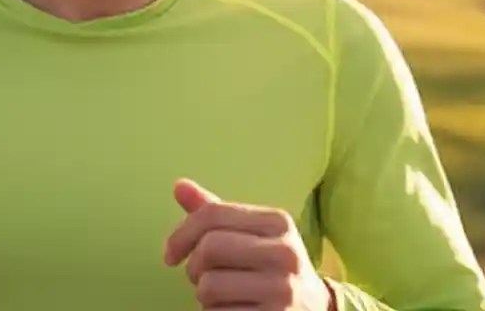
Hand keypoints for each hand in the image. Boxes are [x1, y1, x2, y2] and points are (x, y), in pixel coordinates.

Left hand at [163, 179, 334, 310]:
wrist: (313, 310)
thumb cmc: (270, 268)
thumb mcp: (251, 235)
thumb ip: (216, 214)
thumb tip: (179, 186)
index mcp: (278, 223)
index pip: (213, 214)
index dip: (181, 234)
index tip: (170, 254)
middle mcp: (286, 254)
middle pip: (209, 248)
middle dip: (193, 267)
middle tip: (200, 278)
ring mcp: (283, 290)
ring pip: (209, 286)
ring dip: (204, 297)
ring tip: (223, 297)